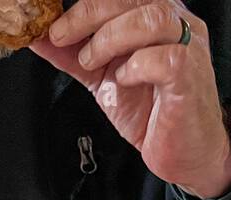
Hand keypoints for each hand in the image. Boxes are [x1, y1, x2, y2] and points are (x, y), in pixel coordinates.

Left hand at [32, 0, 230, 198]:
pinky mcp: (191, 75)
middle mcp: (176, 22)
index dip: (85, 5)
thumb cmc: (151, 112)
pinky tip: (124, 80)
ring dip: (110, 38)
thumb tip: (39, 38)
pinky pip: (165, 58)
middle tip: (62, 38)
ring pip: (151, 18)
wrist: (182, 153)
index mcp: (155, 15)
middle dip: (88, 14)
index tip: (54, 26)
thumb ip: (74, 57)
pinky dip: (136, 66)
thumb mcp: (102, 79)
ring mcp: (188, 47)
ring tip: (92, 62)